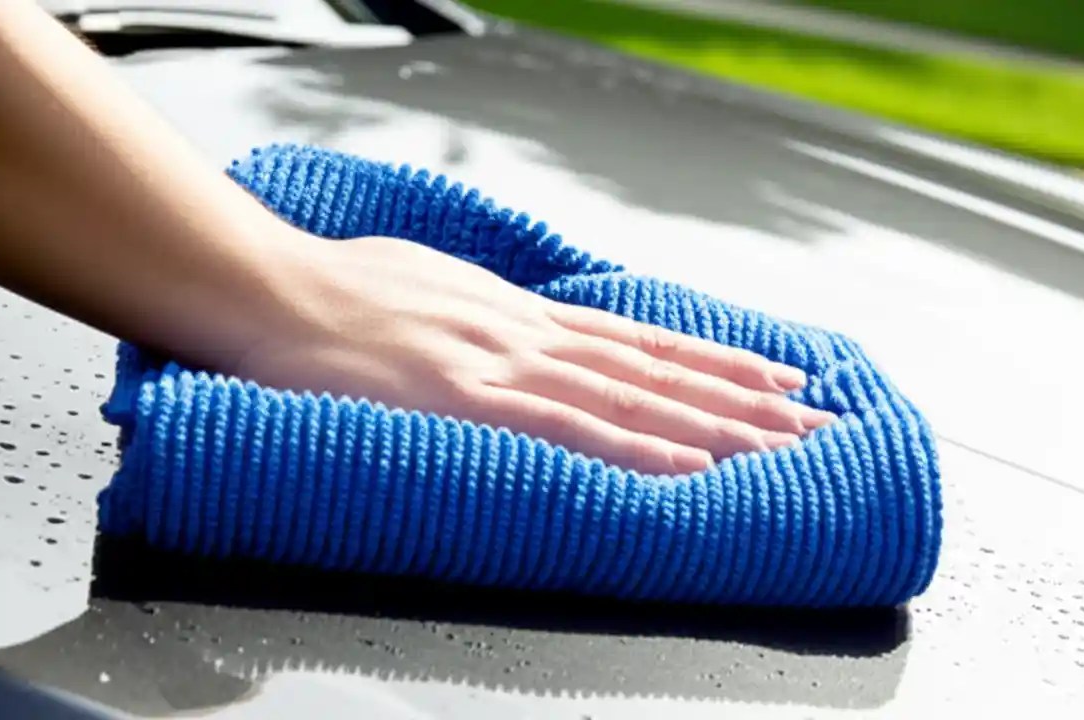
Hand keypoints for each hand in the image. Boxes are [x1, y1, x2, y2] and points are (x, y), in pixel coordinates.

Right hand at [236, 233, 835, 474]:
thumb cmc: (339, 293)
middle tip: (815, 422)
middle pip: (658, 373)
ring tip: (783, 445)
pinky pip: (567, 429)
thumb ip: (492, 315)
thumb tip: (526, 330)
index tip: (778, 378)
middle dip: (744, 401)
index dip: (717, 362)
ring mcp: (504, 368)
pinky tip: (687, 466)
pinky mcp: (468, 402)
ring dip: (715, 424)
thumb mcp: (436, 286)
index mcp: (523, 316)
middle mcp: (530, 338)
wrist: (268, 291)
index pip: (644, 341)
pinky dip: (633, 448)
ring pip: (634, 399)